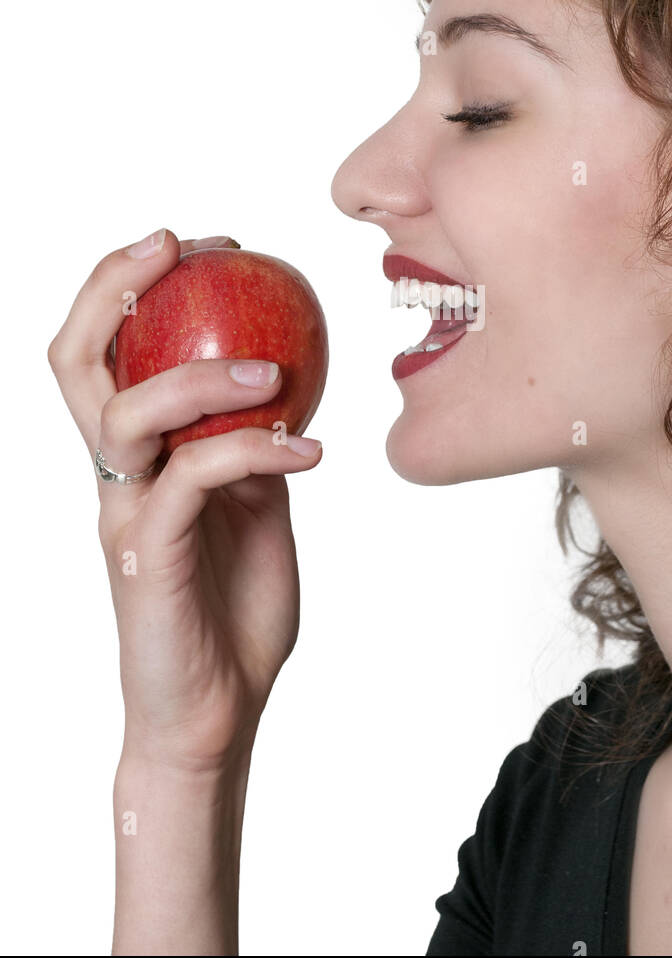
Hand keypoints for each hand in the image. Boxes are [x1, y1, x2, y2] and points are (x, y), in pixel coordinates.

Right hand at [48, 228, 321, 772]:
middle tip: (182, 243)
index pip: (106, 351)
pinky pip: (193, 477)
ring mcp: (125, 513)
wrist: (216, 714)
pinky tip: (309, 450)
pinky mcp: (150, 555)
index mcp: (134, 456)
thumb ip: (251, 449)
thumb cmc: (232, 611)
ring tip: (279, 370)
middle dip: (115, 285)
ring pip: (125, 411)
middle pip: (76, 359)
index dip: (132, 282)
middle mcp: (115, 474)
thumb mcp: (255, 508)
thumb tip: (286, 387)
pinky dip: (254, 448)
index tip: (206, 243)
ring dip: (204, 374)